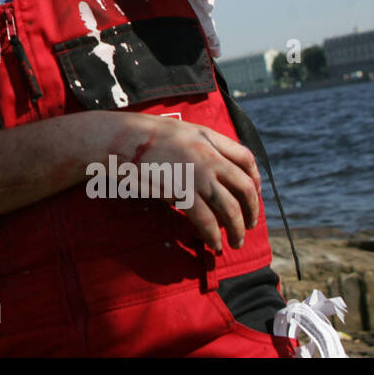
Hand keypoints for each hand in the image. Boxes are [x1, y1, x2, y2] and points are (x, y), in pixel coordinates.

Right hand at [121, 114, 262, 252]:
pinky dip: (213, 236)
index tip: (253, 193)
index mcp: (207, 136)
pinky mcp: (181, 193)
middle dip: (251, 211)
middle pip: (244, 187)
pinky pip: (206, 221)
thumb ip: (198, 142)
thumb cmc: (139, 135)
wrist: (117, 140)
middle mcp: (208, 155)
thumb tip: (209, 164)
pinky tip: (214, 244)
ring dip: (237, 229)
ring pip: (229, 208)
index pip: (246, 158)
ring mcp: (196, 175)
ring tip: (235, 242)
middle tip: (249, 225)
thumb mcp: (177, 130)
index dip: (255, 178)